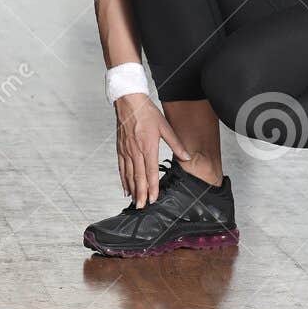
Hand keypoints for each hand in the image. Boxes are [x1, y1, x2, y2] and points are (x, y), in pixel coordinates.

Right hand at [113, 92, 190, 207]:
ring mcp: (126, 150)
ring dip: (132, 189)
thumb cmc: (147, 112)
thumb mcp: (165, 126)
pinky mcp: (120, 148)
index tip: (153, 199)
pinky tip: (125, 187)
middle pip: (138, 177)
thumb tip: (187, 157)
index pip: (150, 171)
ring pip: (128, 174)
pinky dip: (123, 179)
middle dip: (140, 193)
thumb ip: (176, 143)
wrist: (129, 102)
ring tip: (135, 201)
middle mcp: (135, 151)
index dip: (152, 187)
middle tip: (142, 206)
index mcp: (148, 146)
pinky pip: (121, 167)